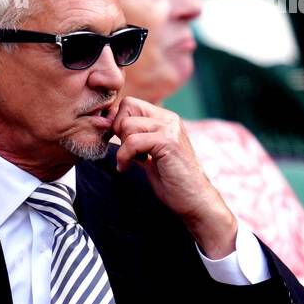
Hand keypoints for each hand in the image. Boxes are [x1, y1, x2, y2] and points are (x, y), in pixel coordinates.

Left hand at [111, 97, 237, 257]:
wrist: (194, 200)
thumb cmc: (171, 180)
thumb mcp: (149, 153)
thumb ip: (136, 137)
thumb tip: (109, 125)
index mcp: (165, 119)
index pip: (130, 103)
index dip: (117, 121)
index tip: (119, 143)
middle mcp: (169, 119)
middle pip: (127, 108)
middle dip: (118, 132)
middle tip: (125, 153)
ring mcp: (170, 129)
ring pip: (127, 125)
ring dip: (121, 148)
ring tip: (129, 163)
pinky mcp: (168, 142)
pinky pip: (132, 142)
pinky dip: (124, 157)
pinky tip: (126, 168)